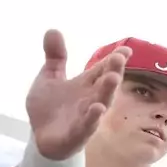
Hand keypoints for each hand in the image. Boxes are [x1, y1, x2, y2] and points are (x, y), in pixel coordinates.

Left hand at [27, 30, 126, 160]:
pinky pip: (87, 126)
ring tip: (113, 78)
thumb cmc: (49, 108)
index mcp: (86, 85)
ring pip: (101, 103)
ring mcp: (86, 117)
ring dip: (107, 91)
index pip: (103, 69)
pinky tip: (97, 108)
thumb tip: (53, 29)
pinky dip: (93, 118)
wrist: (41, 138)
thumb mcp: (49, 77)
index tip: (126, 49)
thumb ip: (55, 56)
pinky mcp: (77, 134)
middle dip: (113, 71)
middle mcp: (90, 99)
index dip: (115, 59)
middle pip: (105, 84)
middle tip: (119, 58)